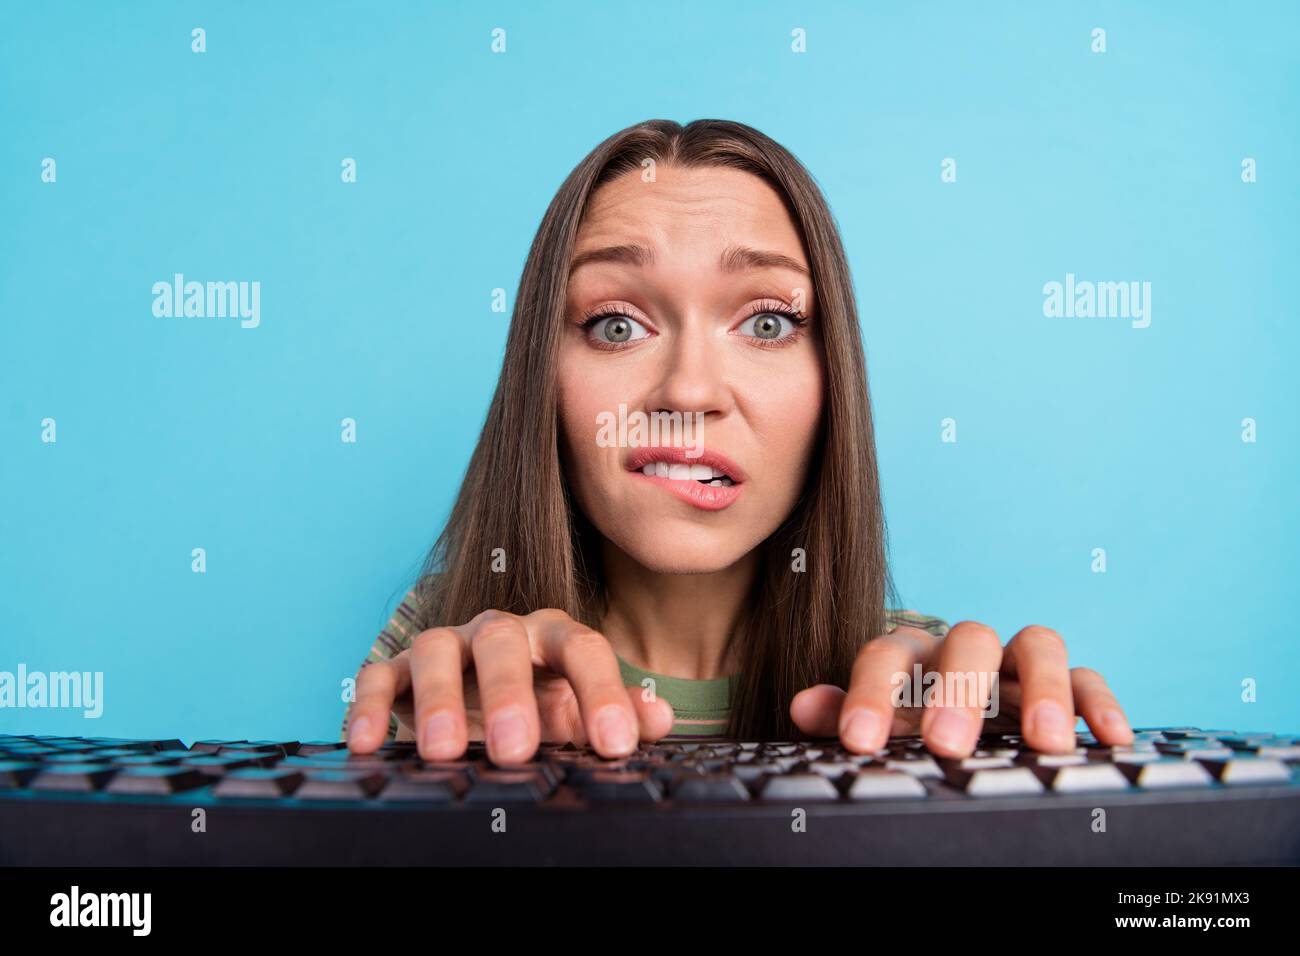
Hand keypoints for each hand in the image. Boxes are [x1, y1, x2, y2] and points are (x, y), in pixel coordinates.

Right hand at [347, 608, 674, 764]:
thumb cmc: (543, 706)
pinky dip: (369, 704)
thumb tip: (659, 718)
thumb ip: (618, 713)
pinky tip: (368, 743)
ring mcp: (446, 647)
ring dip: (439, 698)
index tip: (614, 743)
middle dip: (509, 693)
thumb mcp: (582, 712)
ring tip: (446, 751)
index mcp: (554, 638)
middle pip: (503, 641)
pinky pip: (378, 675)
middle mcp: (499, 633)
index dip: (601, 694)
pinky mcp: (397, 671)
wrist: (485, 700)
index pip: (583, 649)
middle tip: (517, 747)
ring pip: (436, 649)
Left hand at [789, 621, 1134, 756]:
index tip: (859, 741)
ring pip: (1038, 645)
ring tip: (1046, 742)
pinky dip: (1100, 702)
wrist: (958, 719)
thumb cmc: (911, 720)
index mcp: (912, 655)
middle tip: (948, 744)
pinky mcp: (1063, 687)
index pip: (886, 657)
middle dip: (959, 691)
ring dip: (1045, 689)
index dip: (869, 695)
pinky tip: (1108, 738)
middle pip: (967, 640)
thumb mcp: (879, 722)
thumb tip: (803, 706)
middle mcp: (966, 651)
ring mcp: (1018, 664)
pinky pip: (1089, 678)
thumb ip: (841, 714)